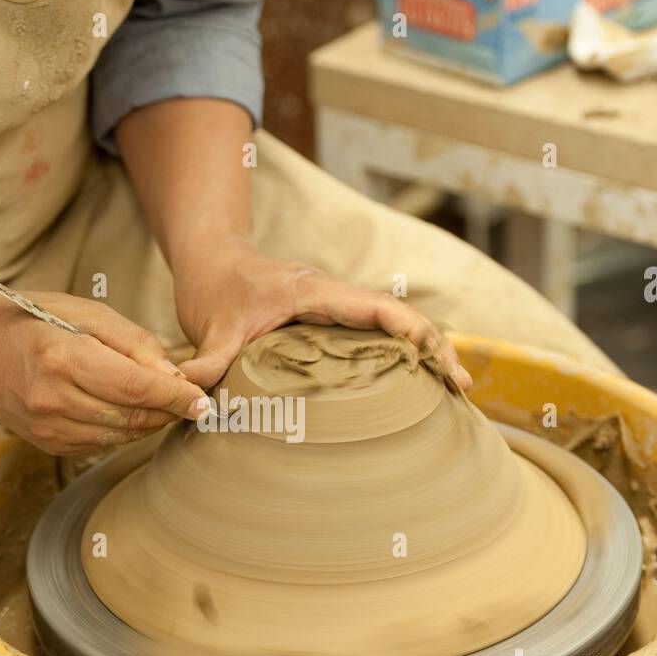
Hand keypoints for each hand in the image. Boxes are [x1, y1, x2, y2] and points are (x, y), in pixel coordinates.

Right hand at [0, 293, 209, 455]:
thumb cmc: (34, 320)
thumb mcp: (86, 314)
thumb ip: (134, 343)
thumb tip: (175, 378)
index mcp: (63, 358)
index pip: (136, 388)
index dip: (176, 397)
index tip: (203, 400)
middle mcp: (53, 400)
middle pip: (134, 418)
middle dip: (170, 411)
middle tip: (193, 400)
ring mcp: (49, 428)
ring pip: (122, 436)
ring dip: (152, 423)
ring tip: (167, 404)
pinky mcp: (49, 445)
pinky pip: (103, 444)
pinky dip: (126, 431)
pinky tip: (133, 413)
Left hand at [169, 236, 472, 390]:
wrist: (210, 261)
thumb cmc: (214, 286)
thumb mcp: (209, 325)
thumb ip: (206, 360)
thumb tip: (193, 394)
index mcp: (317, 292)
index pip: (380, 308)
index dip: (415, 333)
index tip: (440, 363)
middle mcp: (335, 297)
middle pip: (402, 317)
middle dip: (436, 348)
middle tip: (463, 389)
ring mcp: (337, 308)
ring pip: (394, 325)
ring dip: (424, 352)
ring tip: (453, 391)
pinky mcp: (331, 322)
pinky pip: (376, 335)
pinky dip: (401, 354)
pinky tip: (415, 386)